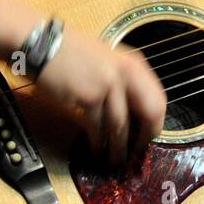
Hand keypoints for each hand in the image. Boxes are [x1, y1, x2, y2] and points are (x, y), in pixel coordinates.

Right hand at [34, 28, 167, 165]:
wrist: (45, 44)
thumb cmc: (73, 52)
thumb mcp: (109, 59)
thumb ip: (125, 81)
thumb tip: (135, 112)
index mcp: (134, 64)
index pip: (158, 99)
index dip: (156, 123)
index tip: (150, 136)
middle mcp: (126, 74)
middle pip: (149, 113)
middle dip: (144, 138)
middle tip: (137, 152)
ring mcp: (108, 85)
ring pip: (120, 126)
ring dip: (118, 147)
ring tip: (116, 159)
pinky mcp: (88, 97)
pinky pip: (97, 127)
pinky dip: (97, 141)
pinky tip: (96, 147)